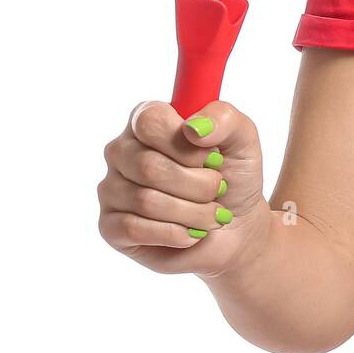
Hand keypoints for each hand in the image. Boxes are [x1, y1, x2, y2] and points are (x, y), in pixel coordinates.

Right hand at [97, 99, 270, 279]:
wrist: (237, 228)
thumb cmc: (234, 178)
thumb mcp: (243, 140)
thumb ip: (224, 118)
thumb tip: (192, 127)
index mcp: (148, 120)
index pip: (150, 120)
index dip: (186, 145)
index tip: (213, 158)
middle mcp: (122, 151)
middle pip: (149, 166)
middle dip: (199, 185)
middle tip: (219, 189)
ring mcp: (111, 188)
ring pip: (145, 201)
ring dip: (193, 212)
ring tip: (212, 214)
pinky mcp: (110, 227)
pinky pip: (134, 229)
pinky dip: (175, 233)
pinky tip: (191, 233)